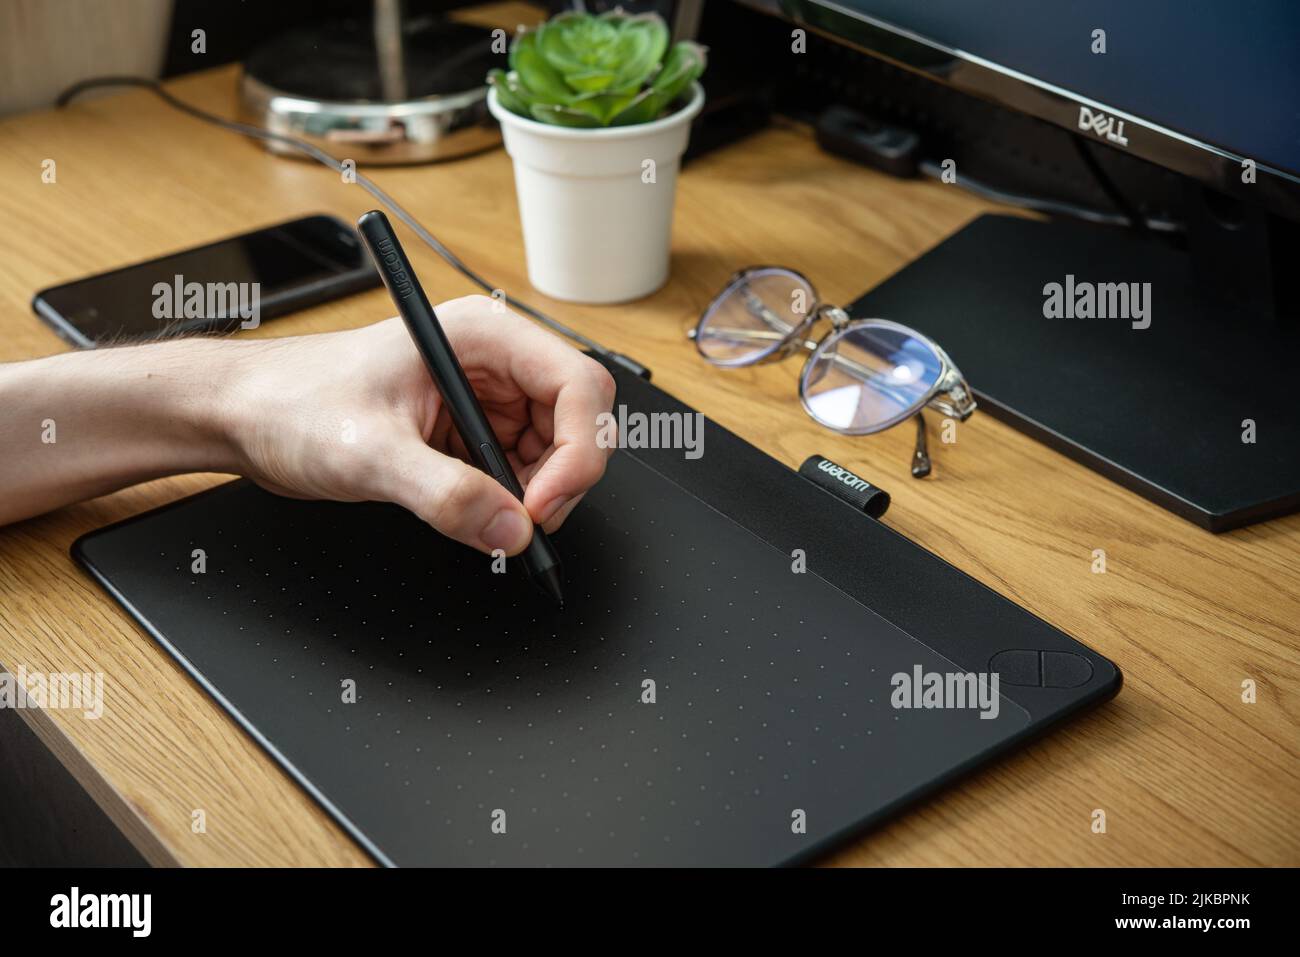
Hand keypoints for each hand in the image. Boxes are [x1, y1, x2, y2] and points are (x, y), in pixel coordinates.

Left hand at [225, 296, 616, 554]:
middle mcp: (491, 363)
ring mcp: (482, 398)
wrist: (245, 415)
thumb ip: (445, 494)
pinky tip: (479, 515)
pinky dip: (511, 503)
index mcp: (480, 337)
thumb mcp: (369, 452)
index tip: (542, 503)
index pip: (576, 385)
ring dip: (537, 494)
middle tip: (525, 522)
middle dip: (564, 477)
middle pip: (577, 420)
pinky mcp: (468, 433)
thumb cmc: (291, 400)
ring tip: (491, 519)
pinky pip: (519, 472)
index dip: (577, 449)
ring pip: (555, 451)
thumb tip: (510, 530)